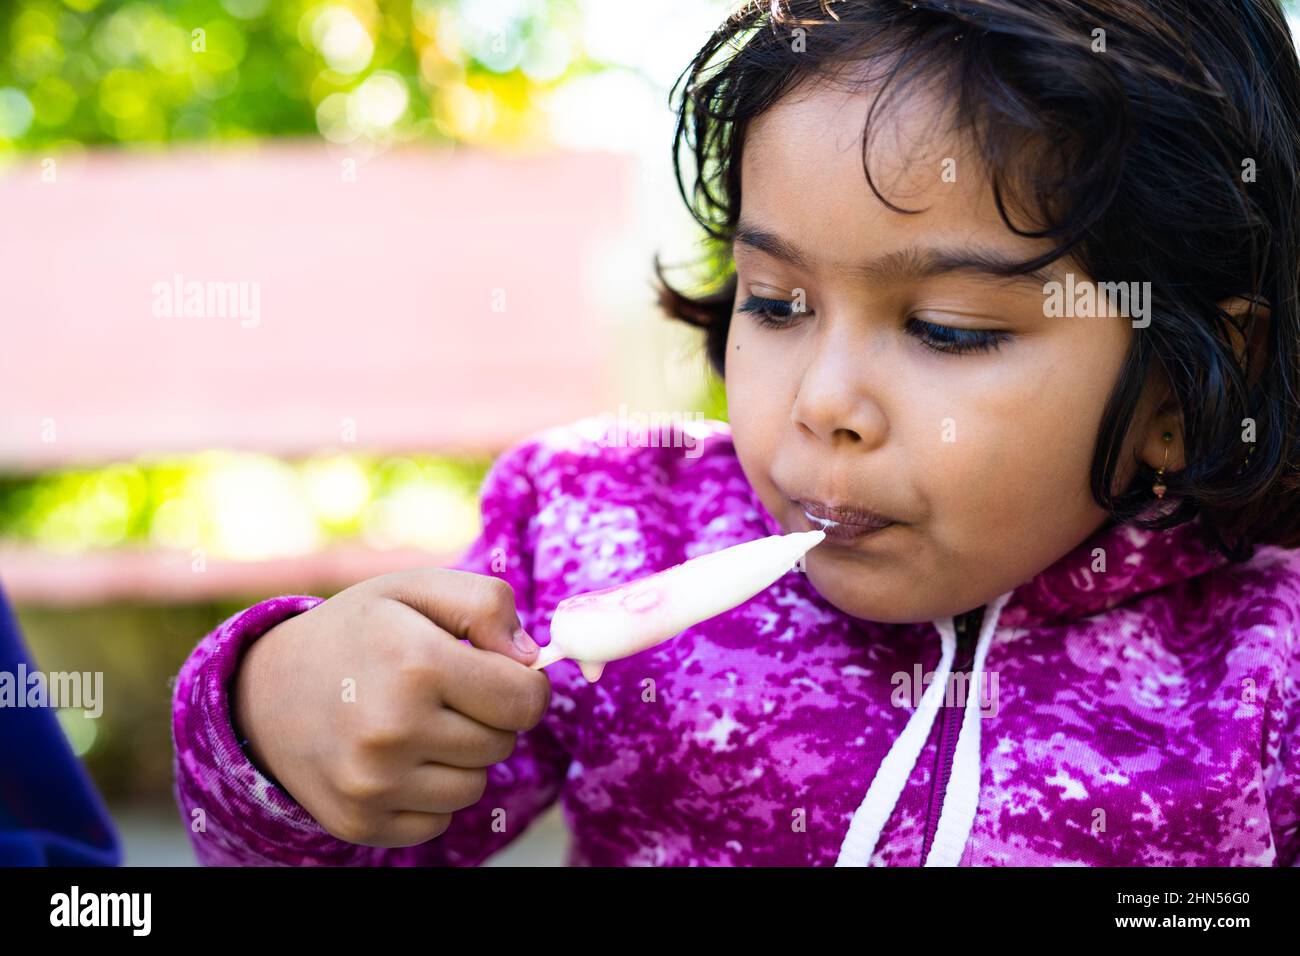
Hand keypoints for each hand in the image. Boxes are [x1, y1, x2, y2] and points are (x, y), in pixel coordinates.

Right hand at [231, 569, 549, 847]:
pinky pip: (439, 820)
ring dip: (460, 758)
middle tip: (444, 693)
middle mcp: (392, 729)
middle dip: (487, 717)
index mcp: (415, 663)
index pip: (526, 700)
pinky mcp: (361, 821)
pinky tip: (396, 759)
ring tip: (417, 723)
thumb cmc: (357, 633)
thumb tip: (531, 660)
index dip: (524, 684)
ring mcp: (373, 783)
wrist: (264, 691)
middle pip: (503, 744)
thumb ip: (486, 604)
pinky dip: (428, 794)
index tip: (499, 672)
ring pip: (474, 787)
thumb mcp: (415, 589)